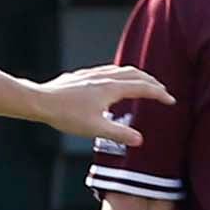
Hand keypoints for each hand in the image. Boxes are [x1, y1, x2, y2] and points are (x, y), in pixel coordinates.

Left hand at [34, 63, 170, 145]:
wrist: (39, 101)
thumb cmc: (66, 114)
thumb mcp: (95, 128)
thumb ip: (119, 134)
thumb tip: (140, 140)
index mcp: (111, 88)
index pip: (143, 87)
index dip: (159, 94)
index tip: (170, 100)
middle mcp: (105, 77)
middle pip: (136, 74)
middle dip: (152, 82)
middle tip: (162, 91)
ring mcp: (93, 74)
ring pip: (122, 70)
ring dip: (138, 76)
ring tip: (144, 84)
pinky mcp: (83, 76)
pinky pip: (110, 70)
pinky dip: (122, 75)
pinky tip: (115, 82)